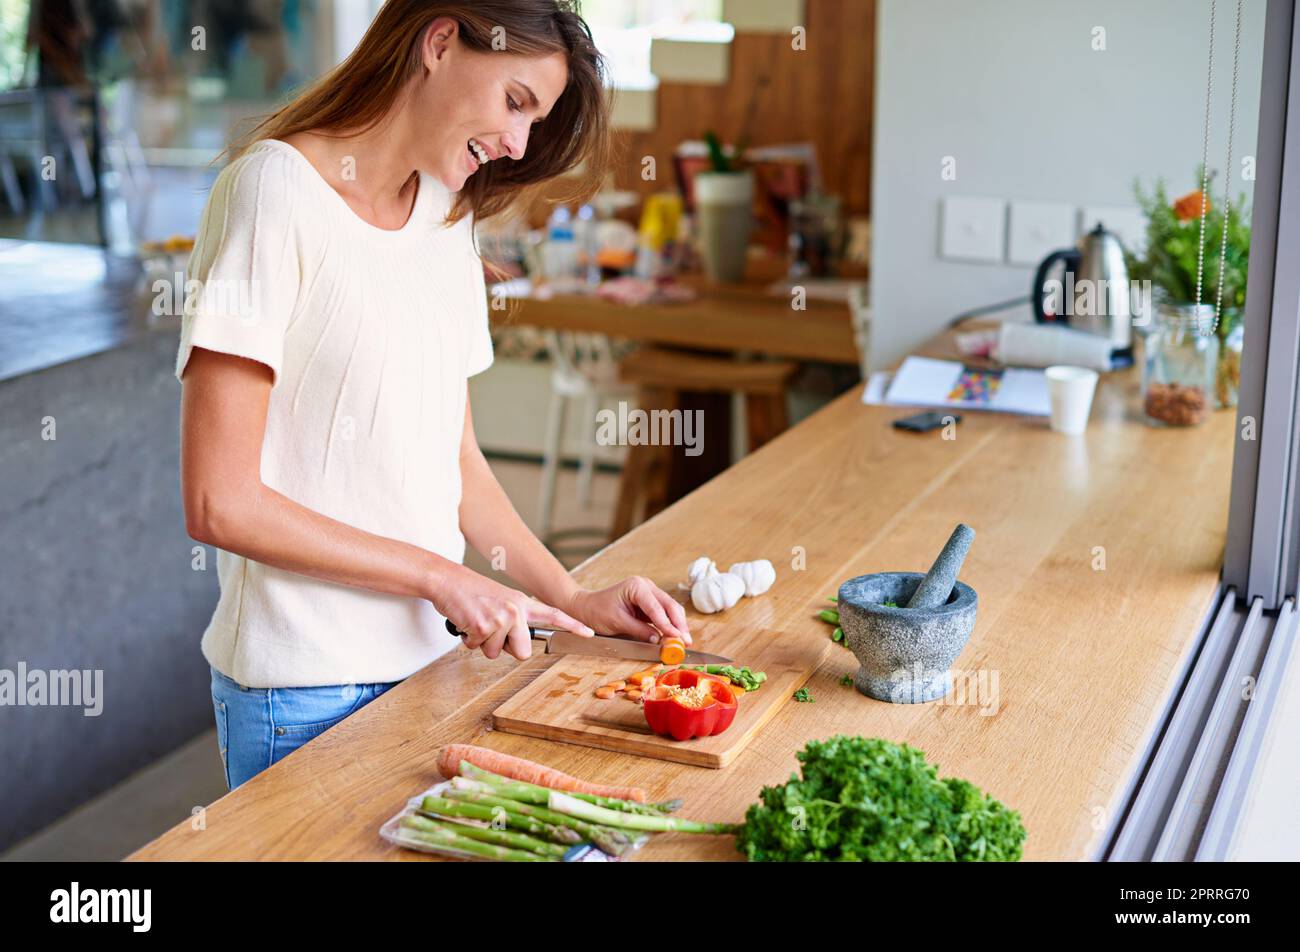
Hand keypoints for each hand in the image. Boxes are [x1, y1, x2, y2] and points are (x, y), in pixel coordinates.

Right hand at [431, 564, 592, 660]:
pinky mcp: (483, 625)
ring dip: (483, 643)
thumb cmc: (472, 594)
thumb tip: (520, 645)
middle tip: (492, 630)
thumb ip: (516, 620)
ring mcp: (501, 618)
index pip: (554, 614)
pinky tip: (467, 622)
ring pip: (496, 653)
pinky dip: (469, 640)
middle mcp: (516, 610)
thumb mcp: (502, 601)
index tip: (590, 633)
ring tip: (476, 621)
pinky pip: (477, 648)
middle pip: (523, 652)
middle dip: (506, 649)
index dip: (573, 626)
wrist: (449, 581)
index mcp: (522, 603)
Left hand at [568, 576, 691, 644]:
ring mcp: (649, 592)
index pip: (657, 607)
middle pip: (670, 605)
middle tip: (686, 641)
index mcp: (636, 586)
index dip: (669, 624)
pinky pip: (664, 612)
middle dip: (679, 624)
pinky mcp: (649, 601)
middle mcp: (646, 585)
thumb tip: (659, 640)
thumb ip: (640, 631)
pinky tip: (675, 635)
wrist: (586, 607)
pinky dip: (670, 624)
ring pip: (670, 608)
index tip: (678, 638)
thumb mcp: (617, 623)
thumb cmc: (597, 612)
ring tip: (684, 641)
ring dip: (677, 624)